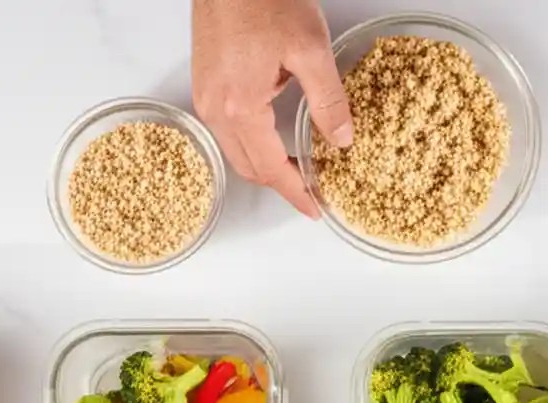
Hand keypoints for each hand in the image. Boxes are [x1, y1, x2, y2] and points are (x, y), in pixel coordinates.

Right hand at [192, 0, 352, 217]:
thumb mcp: (310, 48)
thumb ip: (328, 100)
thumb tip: (343, 140)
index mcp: (239, 107)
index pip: (270, 168)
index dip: (295, 193)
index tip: (315, 209)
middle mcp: (214, 108)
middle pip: (249, 167)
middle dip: (281, 184)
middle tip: (314, 190)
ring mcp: (205, 96)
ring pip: (236, 150)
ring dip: (266, 164)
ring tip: (299, 166)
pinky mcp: (205, 83)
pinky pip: (228, 129)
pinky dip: (252, 142)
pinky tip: (275, 136)